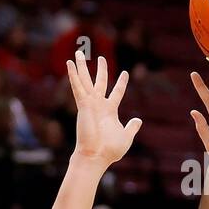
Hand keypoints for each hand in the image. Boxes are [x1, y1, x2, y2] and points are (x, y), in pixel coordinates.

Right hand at [66, 51, 141, 165]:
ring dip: (81, 67)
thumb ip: (132, 127)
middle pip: (99, 83)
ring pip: (85, 81)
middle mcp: (98, 105)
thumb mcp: (126, 136)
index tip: (125, 73)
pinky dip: (73, 75)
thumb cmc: (110, 149)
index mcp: (109, 111)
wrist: (96, 155)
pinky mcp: (83, 105)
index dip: (121, 83)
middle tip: (102, 58)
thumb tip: (138, 120)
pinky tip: (70, 64)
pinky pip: (78, 86)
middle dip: (101, 71)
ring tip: (79, 53)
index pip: (116, 93)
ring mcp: (90, 104)